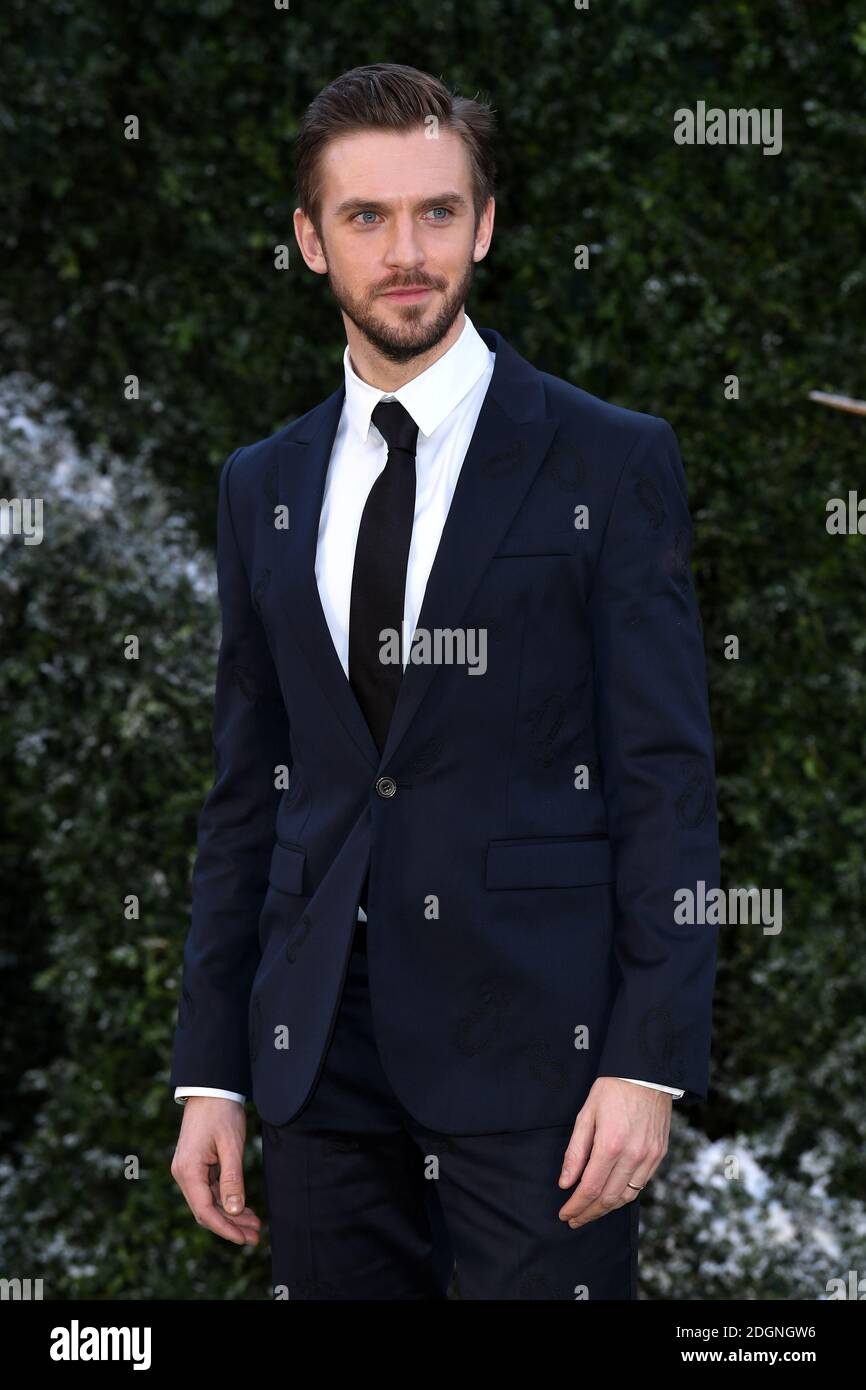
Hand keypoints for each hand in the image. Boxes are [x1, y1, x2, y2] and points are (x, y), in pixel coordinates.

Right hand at [171, 1097, 261, 1245]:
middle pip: (206, 1210)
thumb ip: (232, 1179)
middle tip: (255, 1237)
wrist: (211, 1087)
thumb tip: (234, 1211)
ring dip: (230, 1215)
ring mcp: (188, 1170)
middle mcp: (183, 1174)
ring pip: (209, 1202)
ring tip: (255, 1226)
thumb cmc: (221, 1112)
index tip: (244, 1239)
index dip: (225, 1228)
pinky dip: (227, 1200)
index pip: (205, 1211)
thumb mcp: (231, 1146)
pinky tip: (244, 1209)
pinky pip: (210, 1191)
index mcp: (188, 1171)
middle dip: (230, 1226)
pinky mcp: (196, 1166)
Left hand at [557, 1077, 670, 1228]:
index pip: (590, 1188)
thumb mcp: (586, 1114)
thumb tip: (565, 1182)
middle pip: (608, 1198)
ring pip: (627, 1196)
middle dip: (589, 1213)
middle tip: (574, 1220)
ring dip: (606, 1209)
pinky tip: (612, 1196)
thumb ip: (575, 1151)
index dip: (576, 1205)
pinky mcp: (659, 1154)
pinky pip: (641, 1184)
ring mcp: (649, 1157)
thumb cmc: (612, 1089)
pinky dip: (625, 1195)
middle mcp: (633, 1155)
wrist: (647, 1073)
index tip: (565, 1213)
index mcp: (610, 1144)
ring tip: (590, 1212)